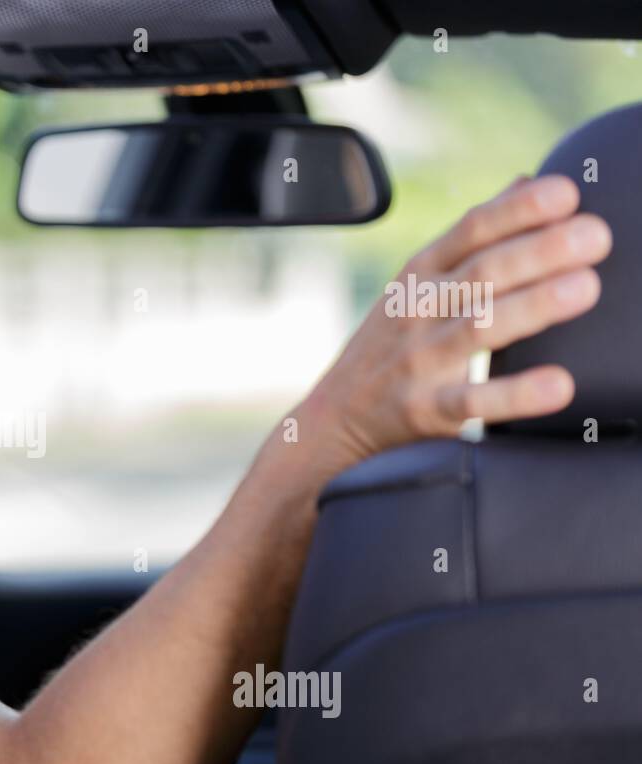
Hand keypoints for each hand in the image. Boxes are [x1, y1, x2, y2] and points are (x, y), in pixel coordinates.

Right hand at [299, 173, 611, 474]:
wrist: (335, 415)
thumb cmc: (390, 343)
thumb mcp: (417, 282)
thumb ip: (472, 236)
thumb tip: (528, 180)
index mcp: (421, 273)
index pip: (471, 230)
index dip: (518, 209)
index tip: (566, 192)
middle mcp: (419, 310)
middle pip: (483, 272)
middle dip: (540, 250)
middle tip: (595, 235)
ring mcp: (421, 360)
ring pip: (480, 327)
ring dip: (534, 306)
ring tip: (585, 288)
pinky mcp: (426, 410)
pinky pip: (473, 401)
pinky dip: (516, 394)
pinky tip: (558, 385)